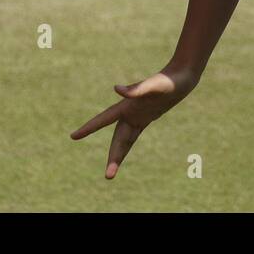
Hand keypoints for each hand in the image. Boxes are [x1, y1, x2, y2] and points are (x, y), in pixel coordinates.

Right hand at [69, 65, 197, 179]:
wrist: (180, 76)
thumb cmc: (167, 80)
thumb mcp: (154, 86)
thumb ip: (136, 89)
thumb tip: (116, 89)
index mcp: (127, 106)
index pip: (103, 119)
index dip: (88, 128)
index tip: (73, 136)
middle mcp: (129, 112)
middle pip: (117, 139)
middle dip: (113, 156)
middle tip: (108, 176)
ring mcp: (137, 115)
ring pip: (124, 139)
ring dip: (118, 155)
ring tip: (111, 173)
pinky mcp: (147, 116)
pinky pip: (133, 134)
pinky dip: (126, 143)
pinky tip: (121, 151)